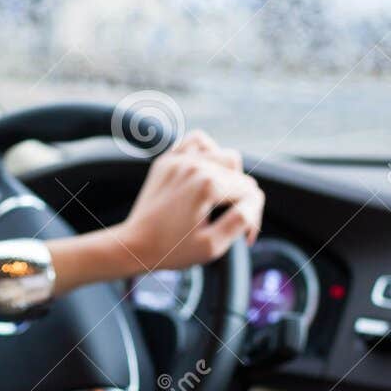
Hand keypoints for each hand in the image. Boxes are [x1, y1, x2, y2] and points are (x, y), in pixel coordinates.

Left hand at [115, 131, 264, 272]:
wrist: (135, 245)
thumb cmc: (172, 250)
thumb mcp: (213, 246)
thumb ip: (242, 220)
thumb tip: (255, 200)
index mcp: (207, 185)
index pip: (250, 192)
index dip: (252, 217)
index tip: (244, 237)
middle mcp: (194, 165)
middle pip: (240, 174)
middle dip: (242, 199)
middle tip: (230, 222)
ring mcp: (178, 159)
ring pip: (224, 154)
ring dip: (229, 175)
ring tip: (219, 198)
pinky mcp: (167, 160)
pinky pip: (197, 141)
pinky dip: (208, 153)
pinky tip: (207, 174)